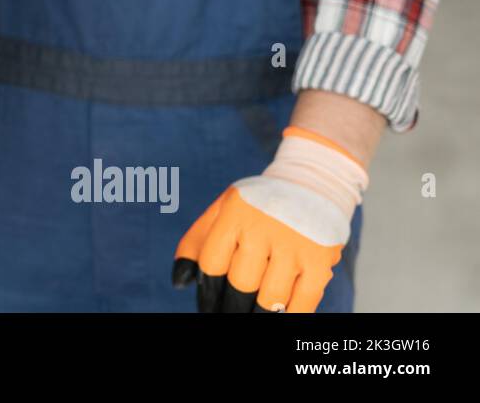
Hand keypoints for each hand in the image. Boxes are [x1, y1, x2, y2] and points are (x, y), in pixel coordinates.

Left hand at [172, 125, 368, 311]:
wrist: (311, 183)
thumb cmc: (257, 205)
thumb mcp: (223, 210)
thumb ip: (196, 242)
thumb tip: (179, 282)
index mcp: (234, 214)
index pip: (211, 263)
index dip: (207, 291)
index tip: (207, 306)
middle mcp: (264, 227)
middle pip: (241, 284)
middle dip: (231, 307)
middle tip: (228, 314)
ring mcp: (294, 243)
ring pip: (272, 298)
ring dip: (259, 314)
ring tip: (250, 315)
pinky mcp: (320, 259)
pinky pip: (304, 301)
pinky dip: (290, 315)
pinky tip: (279, 316)